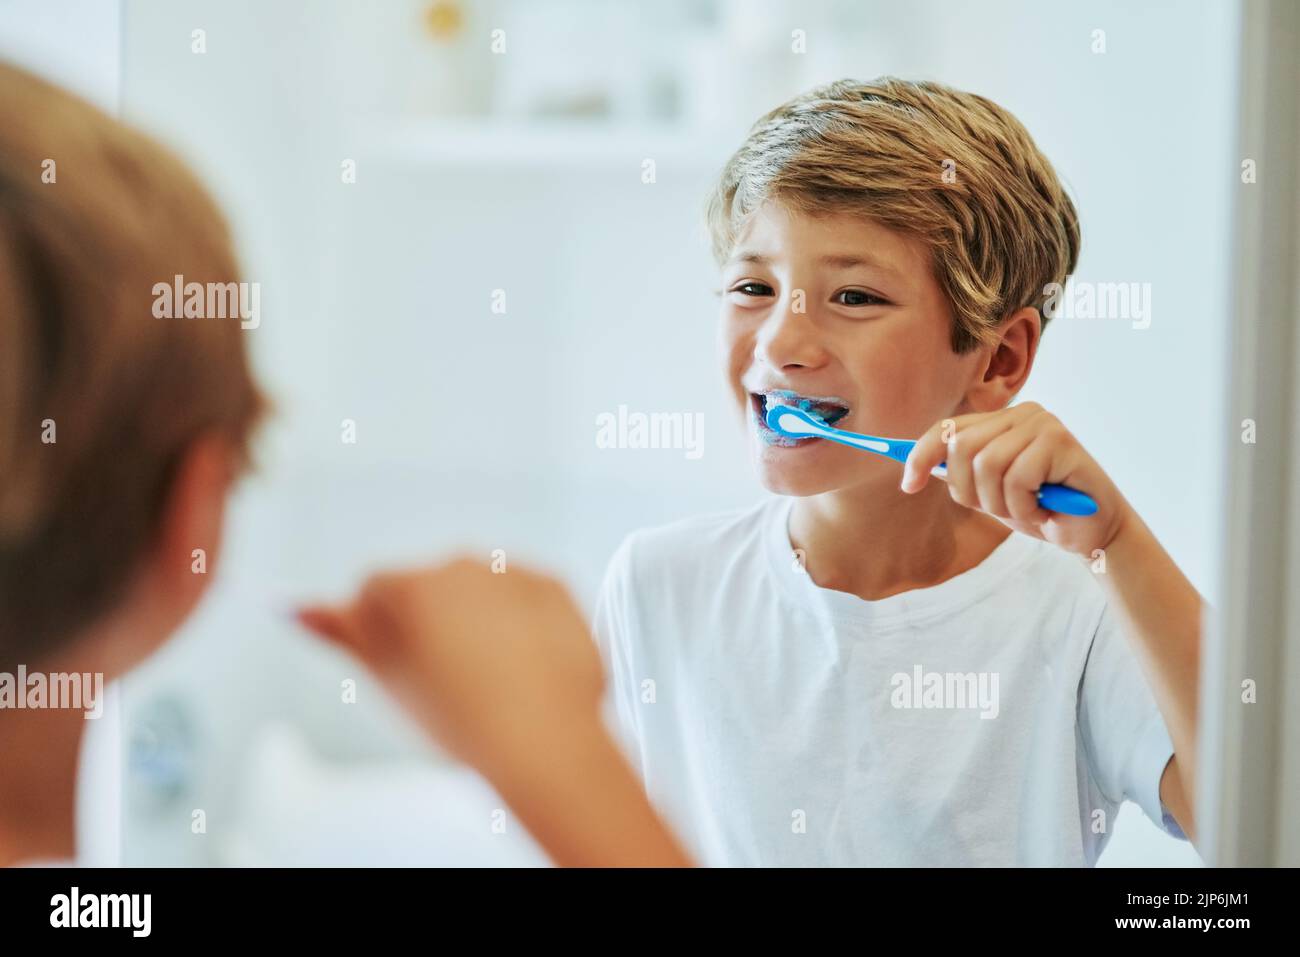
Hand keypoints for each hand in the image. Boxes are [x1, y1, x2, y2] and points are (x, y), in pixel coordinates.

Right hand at [297, 557, 603, 778]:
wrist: (543, 740)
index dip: (382, 632)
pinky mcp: (553, 585)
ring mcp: (509, 572)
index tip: (403, 668)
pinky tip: (524, 663)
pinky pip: (525, 595)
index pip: (373, 591)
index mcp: (409, 586)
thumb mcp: (386, 680)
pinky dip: (523, 620)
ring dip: (478, 619)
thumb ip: (338, 633)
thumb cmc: (461, 720)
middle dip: (432, 622)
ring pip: (478, 589)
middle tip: (448, 681)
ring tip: (491, 678)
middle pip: (429, 588)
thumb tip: (293, 607)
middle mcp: (459, 565)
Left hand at [901, 402, 1129, 557]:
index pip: (947, 429)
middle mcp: (1022, 413)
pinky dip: (1023, 507)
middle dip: (968, 490)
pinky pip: (1016, 479)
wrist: (1091, 532)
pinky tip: (1043, 510)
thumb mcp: (990, 491)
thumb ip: (961, 473)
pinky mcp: (1061, 442)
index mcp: (1001, 420)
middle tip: (996, 509)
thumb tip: (918, 465)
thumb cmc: (1042, 509)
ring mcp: (1043, 424)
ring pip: (987, 465)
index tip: (908, 485)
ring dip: (999, 503)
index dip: (921, 455)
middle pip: (961, 447)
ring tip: (1024, 510)